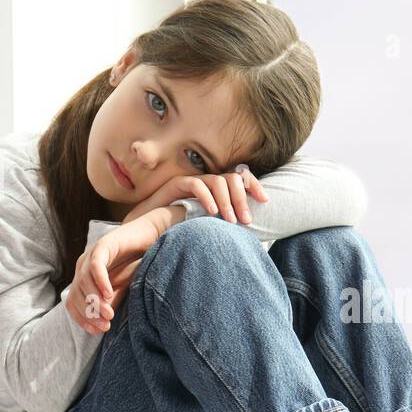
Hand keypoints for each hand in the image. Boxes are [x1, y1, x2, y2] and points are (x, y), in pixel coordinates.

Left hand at [65, 220, 157, 335]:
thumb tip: (102, 324)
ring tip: (109, 315)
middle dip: (89, 313)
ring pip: (84, 282)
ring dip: (95, 301)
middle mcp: (83, 266)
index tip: (96, 332)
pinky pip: (96, 265)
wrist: (150, 237)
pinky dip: (100, 281)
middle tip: (106, 326)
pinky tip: (109, 294)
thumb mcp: (123, 288)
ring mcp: (91, 255)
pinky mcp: (103, 245)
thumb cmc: (137, 263)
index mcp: (84, 278)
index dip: (82, 319)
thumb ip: (111, 302)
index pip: (73, 302)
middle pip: (76, 294)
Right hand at [122, 164, 269, 225]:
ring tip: (230, 220)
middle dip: (242, 199)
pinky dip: (207, 197)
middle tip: (246, 220)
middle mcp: (206, 183)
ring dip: (227, 201)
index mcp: (217, 190)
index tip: (266, 201)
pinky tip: (212, 212)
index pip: (240, 179)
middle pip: (232, 179)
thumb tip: (250, 233)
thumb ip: (226, 226)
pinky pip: (196, 185)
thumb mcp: (209, 229)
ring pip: (217, 181)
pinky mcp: (176, 184)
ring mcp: (192, 181)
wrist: (146, 229)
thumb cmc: (179, 231)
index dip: (254, 186)